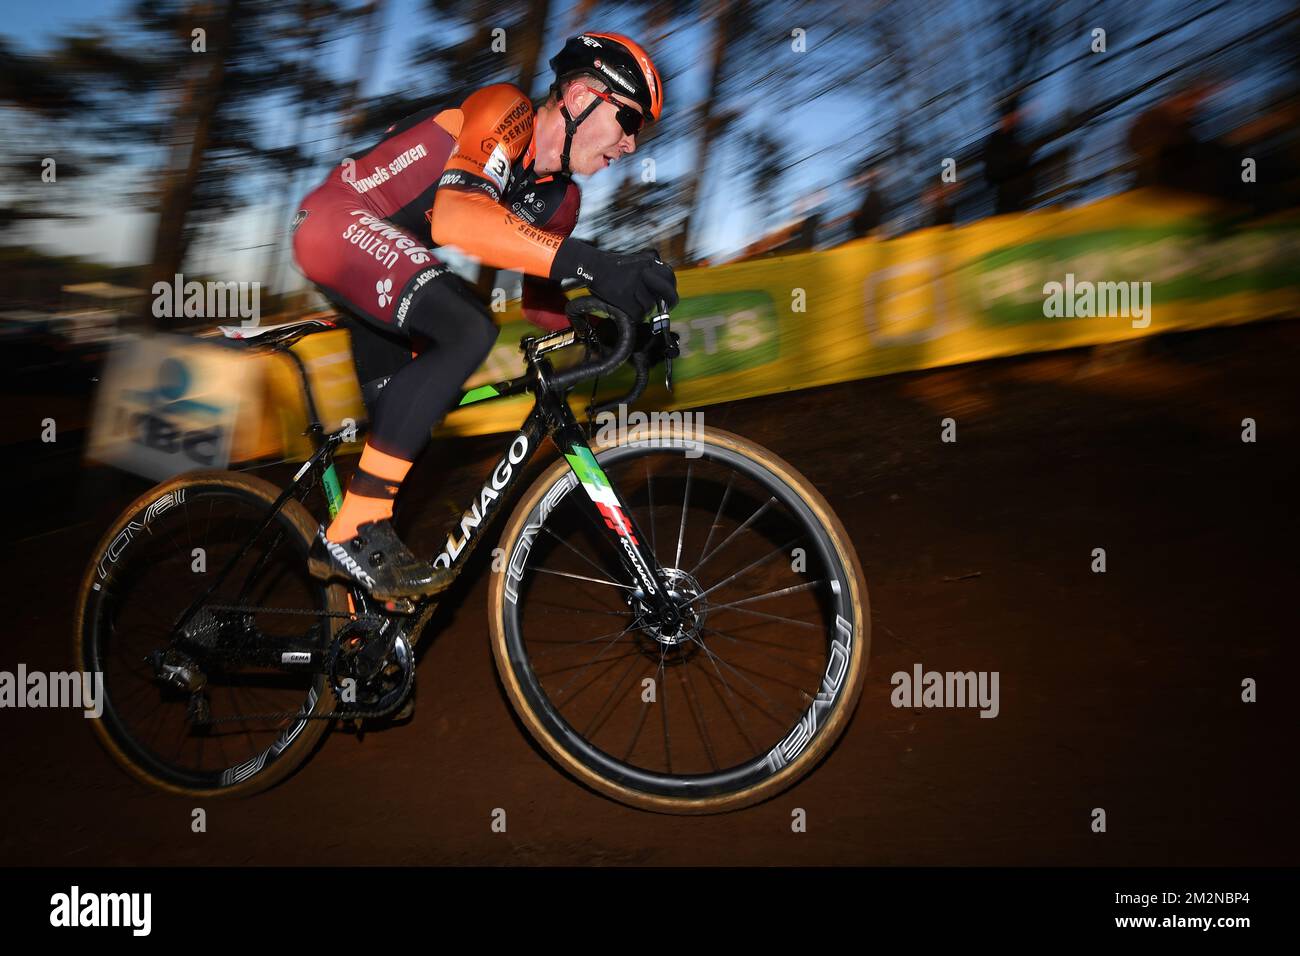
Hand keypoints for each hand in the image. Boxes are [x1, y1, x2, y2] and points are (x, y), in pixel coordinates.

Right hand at [551, 239, 678, 318]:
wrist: (593, 267)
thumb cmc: (613, 267)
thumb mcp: (637, 262)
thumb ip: (652, 274)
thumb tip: (666, 294)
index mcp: (650, 263)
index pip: (670, 278)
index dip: (670, 290)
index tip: (667, 298)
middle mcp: (645, 273)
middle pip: (667, 294)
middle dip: (667, 304)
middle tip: (663, 308)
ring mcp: (635, 286)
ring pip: (650, 306)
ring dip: (643, 308)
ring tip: (630, 301)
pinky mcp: (625, 298)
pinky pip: (637, 314)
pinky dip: (632, 314)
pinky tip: (624, 306)